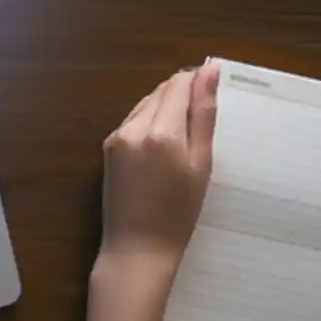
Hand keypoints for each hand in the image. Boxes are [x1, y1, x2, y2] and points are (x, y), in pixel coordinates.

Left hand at [98, 63, 218, 280]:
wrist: (137, 250)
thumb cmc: (178, 214)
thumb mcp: (200, 165)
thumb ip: (203, 115)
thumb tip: (209, 71)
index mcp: (161, 131)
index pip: (179, 84)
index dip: (197, 82)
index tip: (212, 93)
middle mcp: (133, 127)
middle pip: (161, 92)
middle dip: (182, 96)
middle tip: (202, 119)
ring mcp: (116, 137)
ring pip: (146, 104)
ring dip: (165, 108)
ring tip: (184, 136)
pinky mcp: (108, 148)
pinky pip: (133, 121)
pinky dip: (150, 123)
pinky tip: (163, 147)